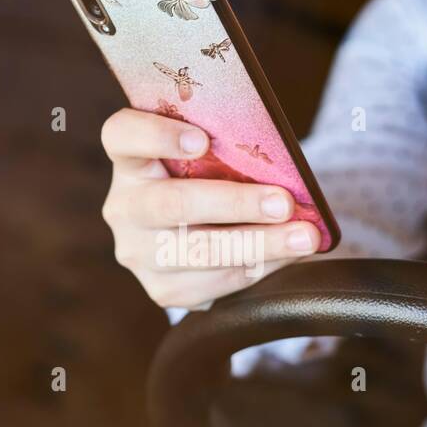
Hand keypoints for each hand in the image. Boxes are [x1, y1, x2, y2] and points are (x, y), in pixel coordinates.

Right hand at [100, 108, 320, 307]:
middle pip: (172, 204)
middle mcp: (124, 208)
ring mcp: (138, 253)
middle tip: (284, 203)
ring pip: (198, 253)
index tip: (202, 140)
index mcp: (129, 161)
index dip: (156, 136)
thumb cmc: (207, 179)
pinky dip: (257, 269)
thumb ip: (224, 150)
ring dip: (261, 245)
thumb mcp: (207, 156)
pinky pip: (213, 285)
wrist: (192, 233)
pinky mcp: (162, 290)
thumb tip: (283, 165)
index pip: (122, 136)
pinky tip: (285, 257)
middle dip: (236, 204)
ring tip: (303, 237)